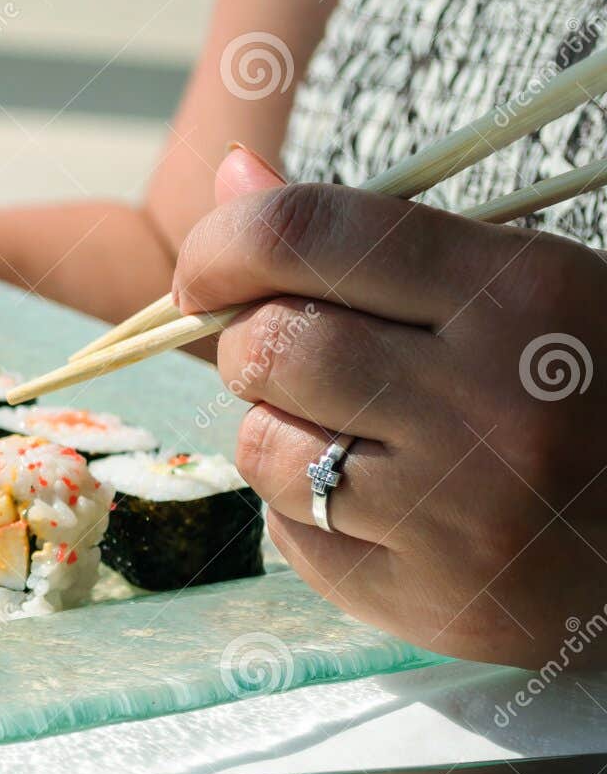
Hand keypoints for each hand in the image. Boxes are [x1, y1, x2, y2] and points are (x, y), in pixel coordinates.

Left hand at [174, 148, 606, 668]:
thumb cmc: (579, 388)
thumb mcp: (511, 286)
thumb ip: (367, 235)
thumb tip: (234, 175)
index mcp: (522, 295)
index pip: (310, 235)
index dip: (223, 246)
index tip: (205, 274)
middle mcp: (494, 402)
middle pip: (270, 345)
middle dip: (249, 345)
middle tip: (290, 357)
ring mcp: (461, 512)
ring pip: (264, 446)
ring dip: (275, 431)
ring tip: (350, 434)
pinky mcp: (428, 597)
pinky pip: (290, 531)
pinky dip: (304, 510)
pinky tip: (381, 506)